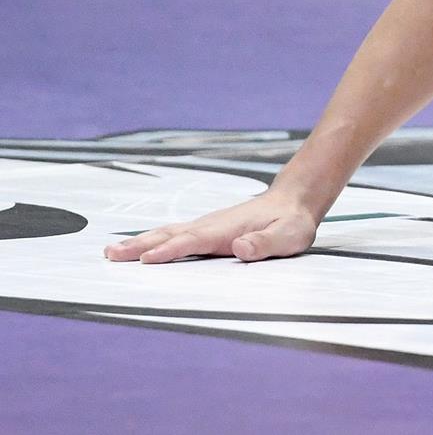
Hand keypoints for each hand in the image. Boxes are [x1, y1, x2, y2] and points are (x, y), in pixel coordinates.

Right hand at [104, 189, 320, 264]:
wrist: (294, 201)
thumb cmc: (291, 222)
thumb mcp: (289, 236)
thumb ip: (266, 243)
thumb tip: (241, 247)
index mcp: (227, 229)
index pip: (193, 241)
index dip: (170, 250)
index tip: (145, 259)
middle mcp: (211, 226)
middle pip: (170, 235)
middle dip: (140, 245)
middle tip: (110, 254)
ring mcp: (206, 226)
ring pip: (167, 233)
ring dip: (139, 242)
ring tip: (111, 252)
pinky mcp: (206, 230)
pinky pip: (174, 236)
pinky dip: (152, 241)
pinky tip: (137, 248)